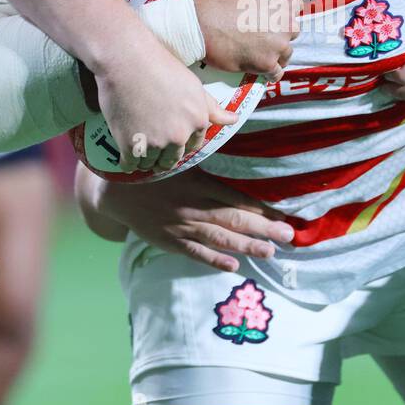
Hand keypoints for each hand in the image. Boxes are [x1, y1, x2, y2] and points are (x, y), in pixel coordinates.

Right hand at [79, 167, 296, 271]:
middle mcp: (194, 207)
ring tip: (270, 253)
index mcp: (199, 184)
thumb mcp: (181, 156)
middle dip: (265, 230)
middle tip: (289, 238)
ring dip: (247, 247)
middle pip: (235, 220)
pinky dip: (214, 260)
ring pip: (220, 239)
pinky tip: (234, 266)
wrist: (114, 189)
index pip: (238, 199)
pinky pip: (195, 252)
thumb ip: (206, 155)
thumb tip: (232, 138)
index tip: (285, 217)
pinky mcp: (169, 241)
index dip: (263, 210)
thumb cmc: (153, 169)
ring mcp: (181, 227)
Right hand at [93, 40, 237, 173]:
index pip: (193, 146)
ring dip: (146, 160)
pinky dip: (128, 163)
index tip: (169, 136)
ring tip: (139, 148)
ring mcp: (155, 142)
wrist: (127, 60)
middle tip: (152, 144)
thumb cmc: (161, 66)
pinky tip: (126, 157)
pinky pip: (130, 165)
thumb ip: (212, 108)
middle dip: (164, 156)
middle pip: (172, 160)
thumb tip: (233, 119)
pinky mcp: (131, 144)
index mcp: (197, 121)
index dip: (181, 142)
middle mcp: (179, 135)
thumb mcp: (194, 86)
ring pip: (151, 164)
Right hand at [191, 0, 299, 78]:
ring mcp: (277, 47)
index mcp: (284, 0)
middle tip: (258, 29)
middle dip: (279, 30)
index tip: (265, 12)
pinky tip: (258, 64)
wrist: (193, 22)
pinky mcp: (264, 65)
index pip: (295, 6)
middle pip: (292, 30)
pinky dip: (269, 69)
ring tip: (256, 47)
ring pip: (285, 52)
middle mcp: (287, 24)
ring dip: (275, 50)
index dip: (279, 8)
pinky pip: (275, 72)